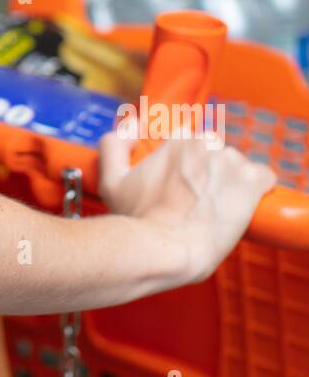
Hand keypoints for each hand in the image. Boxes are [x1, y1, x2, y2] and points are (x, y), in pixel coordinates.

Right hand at [97, 116, 276, 282]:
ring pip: (238, 165)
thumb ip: (114, 143)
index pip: (190, 139)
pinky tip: (243, 204)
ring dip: (231, 182)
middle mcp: (207, 144)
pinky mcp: (252, 184)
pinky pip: (265, 177)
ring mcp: (232, 163)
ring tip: (216, 207)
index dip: (185, 162)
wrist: (166, 251)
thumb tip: (133, 124)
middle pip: (215, 151)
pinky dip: (258, 189)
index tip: (181, 181)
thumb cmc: (138, 219)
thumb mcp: (111, 180)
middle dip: (208, 170)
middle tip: (197, 198)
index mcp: (178, 139)